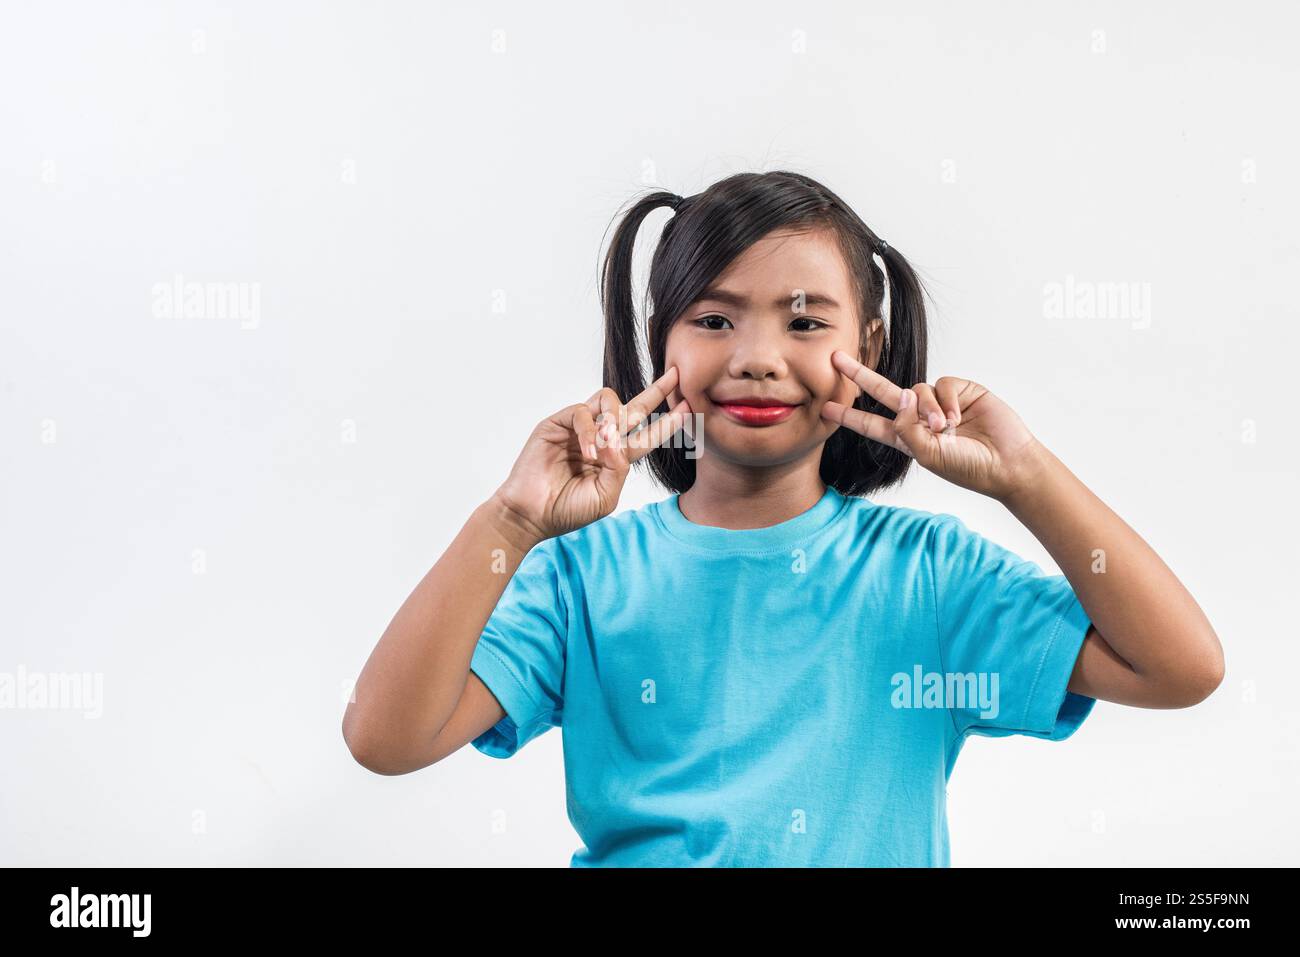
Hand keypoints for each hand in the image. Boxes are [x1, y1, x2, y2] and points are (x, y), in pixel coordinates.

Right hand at [492, 366, 692, 540]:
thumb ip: (619, 468)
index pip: (646, 435)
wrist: (531, 514)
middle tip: (675, 376)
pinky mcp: (557, 423)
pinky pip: (582, 411)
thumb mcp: (605, 496)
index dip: (667, 423)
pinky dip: (590, 430)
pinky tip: (589, 452)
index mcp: (615, 457)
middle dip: (656, 391)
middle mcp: (600, 438)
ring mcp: (579, 428)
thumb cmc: (566, 510)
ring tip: (610, 441)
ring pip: (608, 400)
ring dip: (616, 418)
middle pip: (634, 407)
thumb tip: (618, 439)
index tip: (688, 410)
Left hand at [820, 349, 1045, 501]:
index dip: (850, 417)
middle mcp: (920, 418)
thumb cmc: (968, 467)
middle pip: (883, 392)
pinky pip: (941, 384)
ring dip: (927, 409)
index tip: (827, 409)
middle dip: (859, 375)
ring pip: (916, 389)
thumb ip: (907, 429)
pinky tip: (959, 417)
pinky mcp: (960, 390)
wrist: (1007, 462)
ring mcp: (939, 403)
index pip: (872, 424)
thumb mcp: (928, 455)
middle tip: (835, 359)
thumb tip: (901, 397)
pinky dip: (946, 400)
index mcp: (907, 438)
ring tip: (947, 429)